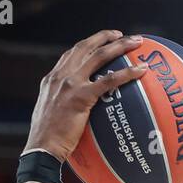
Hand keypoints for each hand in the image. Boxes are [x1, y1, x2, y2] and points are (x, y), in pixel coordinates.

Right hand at [23, 30, 147, 162]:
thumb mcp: (51, 115)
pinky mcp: (81, 96)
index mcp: (53, 78)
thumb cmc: (48, 141)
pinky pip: (109, 80)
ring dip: (120, 46)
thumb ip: (62, 106)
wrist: (42, 148)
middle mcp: (61, 76)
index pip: (72, 54)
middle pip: (86, 47)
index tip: (101, 40)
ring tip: (136, 42)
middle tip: (122, 35)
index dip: (88, 44)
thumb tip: (76, 112)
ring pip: (99, 56)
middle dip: (105, 37)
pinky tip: (141, 70)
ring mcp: (70, 84)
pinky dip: (127, 73)